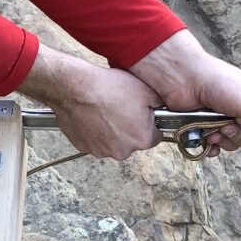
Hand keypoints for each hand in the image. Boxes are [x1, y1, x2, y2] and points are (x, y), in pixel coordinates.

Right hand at [20, 46, 160, 160]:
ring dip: (112, 131)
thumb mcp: (145, 89)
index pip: (155, 136)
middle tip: (121, 108)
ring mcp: (101, 151)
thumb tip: (164, 109)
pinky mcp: (84, 147)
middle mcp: (122, 151)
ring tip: (105, 110)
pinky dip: (95, 132)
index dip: (150, 122)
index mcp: (142, 139)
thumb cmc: (109, 88)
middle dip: (130, 128)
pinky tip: (92, 116)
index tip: (142, 112)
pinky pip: (95, 141)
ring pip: (113, 143)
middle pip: (133, 141)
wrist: (75, 88)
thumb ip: (160, 104)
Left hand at [130, 29, 240, 158]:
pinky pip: (213, 148)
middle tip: (227, 123)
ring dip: (223, 139)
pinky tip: (206, 137)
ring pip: (231, 145)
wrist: (186, 79)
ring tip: (213, 126)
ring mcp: (223, 120)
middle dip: (238, 135)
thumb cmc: (223, 84)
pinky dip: (210, 146)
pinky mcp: (206, 127)